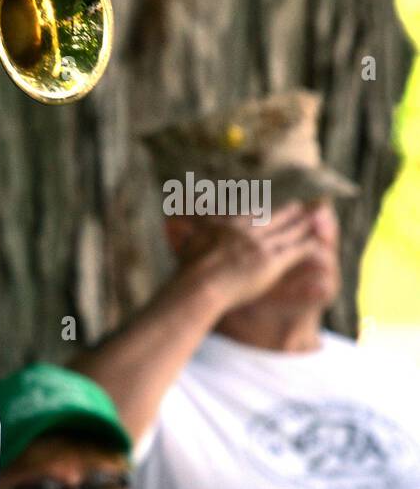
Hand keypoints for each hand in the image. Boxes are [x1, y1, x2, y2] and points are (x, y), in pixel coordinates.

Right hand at [176, 203, 325, 311]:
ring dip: (303, 223)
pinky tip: (320, 241)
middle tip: (300, 205)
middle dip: (287, 211)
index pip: (248, 216)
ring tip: (316, 217)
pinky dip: (308, 245)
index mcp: (227, 228)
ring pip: (288, 231)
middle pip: (272, 218)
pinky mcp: (272, 261)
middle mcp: (247, 232)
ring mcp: (261, 246)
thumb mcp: (184, 244)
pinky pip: (296, 251)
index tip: (268, 207)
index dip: (261, 212)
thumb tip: (169, 220)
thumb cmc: (190, 270)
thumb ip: (182, 231)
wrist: (202, 284)